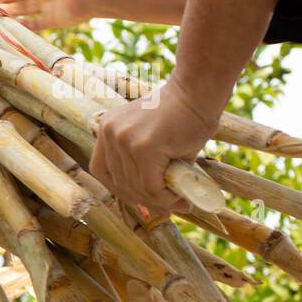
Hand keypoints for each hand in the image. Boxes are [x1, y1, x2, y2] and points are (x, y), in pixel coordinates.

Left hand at [88, 79, 219, 214]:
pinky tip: (180, 200)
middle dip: (142, 200)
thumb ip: (147, 168)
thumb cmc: (184, 116)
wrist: (200, 92)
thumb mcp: (155, 142)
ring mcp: (123, 139)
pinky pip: (151, 184)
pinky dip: (166, 197)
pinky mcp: (143, 146)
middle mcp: (109, 133)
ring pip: (136, 186)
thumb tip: (154, 208)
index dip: (119, 189)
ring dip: (158, 201)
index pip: (101, 170)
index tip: (139, 201)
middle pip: (118, 181)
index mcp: (107, 129)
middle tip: (166, 209)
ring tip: (178, 204)